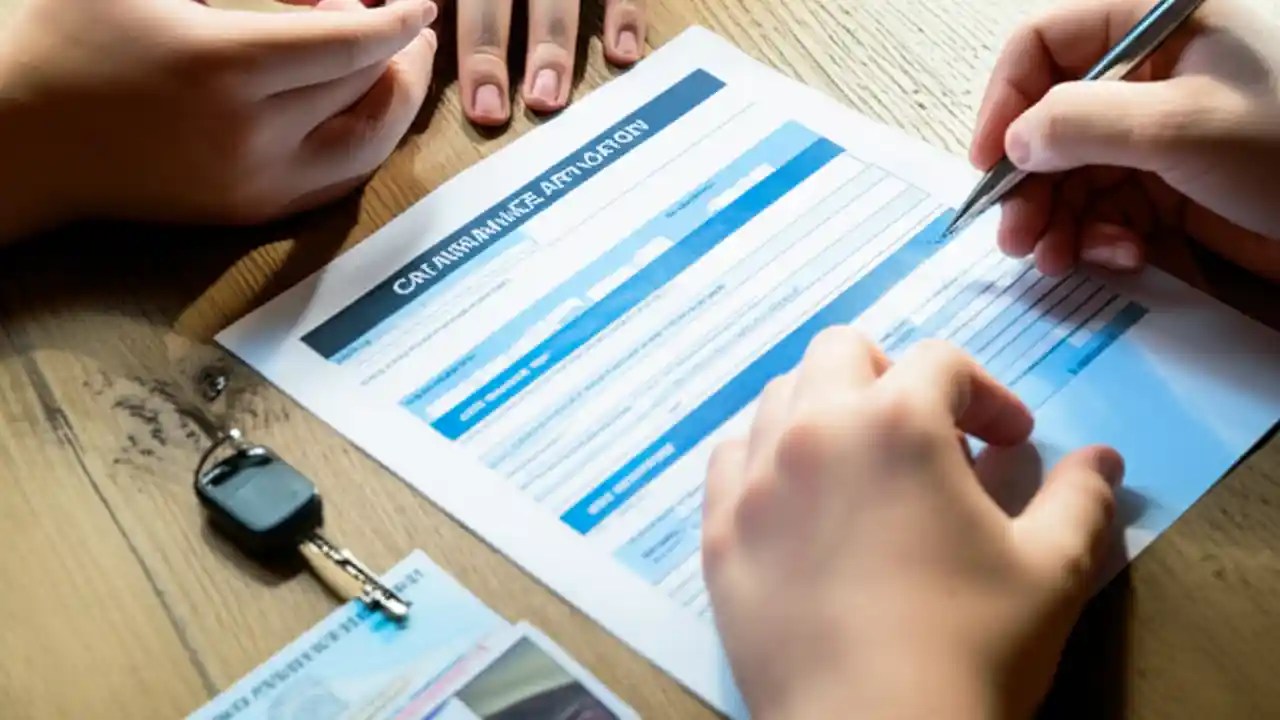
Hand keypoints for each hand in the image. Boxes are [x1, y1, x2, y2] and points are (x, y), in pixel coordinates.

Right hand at [0, 0, 436, 241]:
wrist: (22, 137)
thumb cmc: (68, 35)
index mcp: (224, 67)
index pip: (355, 45)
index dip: (400, 19)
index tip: (419, 1)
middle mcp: (251, 136)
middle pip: (370, 92)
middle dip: (399, 51)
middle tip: (397, 18)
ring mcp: (255, 184)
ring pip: (370, 147)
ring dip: (395, 101)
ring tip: (392, 61)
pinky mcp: (250, 213)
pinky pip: (339, 180)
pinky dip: (366, 140)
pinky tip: (361, 104)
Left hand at [451, 0, 647, 125]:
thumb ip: (454, 9)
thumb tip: (430, 41)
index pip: (440, 2)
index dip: (440, 44)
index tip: (442, 93)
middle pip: (489, 1)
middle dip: (486, 54)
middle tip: (490, 112)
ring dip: (549, 48)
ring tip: (546, 99)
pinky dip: (624, 15)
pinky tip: (622, 55)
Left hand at [702, 329, 1122, 719]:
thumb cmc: (970, 649)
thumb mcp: (1050, 573)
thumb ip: (1078, 500)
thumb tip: (1101, 460)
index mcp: (895, 422)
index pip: (940, 361)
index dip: (987, 393)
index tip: (1010, 441)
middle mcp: (813, 431)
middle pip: (841, 353)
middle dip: (892, 377)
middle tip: (929, 437)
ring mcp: (753, 482)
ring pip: (779, 399)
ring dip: (826, 413)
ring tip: (863, 470)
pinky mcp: (717, 534)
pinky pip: (730, 461)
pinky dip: (765, 460)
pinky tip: (797, 503)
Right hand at [970, 0, 1279, 280]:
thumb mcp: (1183, 125)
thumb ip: (1082, 124)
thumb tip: (1014, 144)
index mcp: (1161, 24)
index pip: (1048, 43)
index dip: (1006, 101)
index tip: (989, 166)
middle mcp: (1155, 73)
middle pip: (1053, 119)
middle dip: (1030, 182)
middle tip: (1015, 238)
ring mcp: (1164, 132)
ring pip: (1075, 172)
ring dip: (1057, 220)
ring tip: (1053, 259)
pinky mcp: (1178, 186)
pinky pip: (1112, 208)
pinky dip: (1102, 237)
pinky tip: (1119, 258)